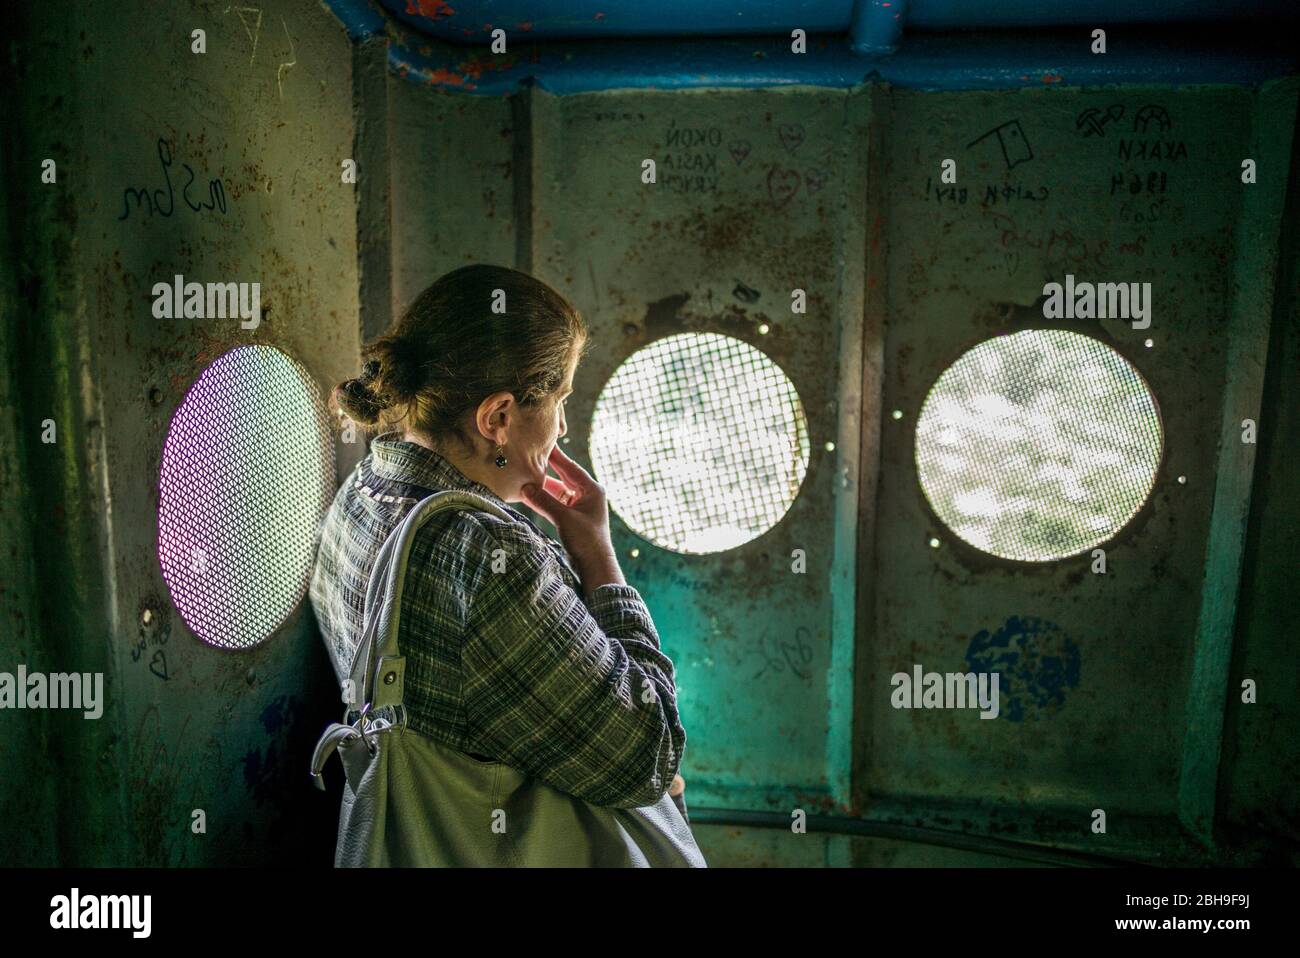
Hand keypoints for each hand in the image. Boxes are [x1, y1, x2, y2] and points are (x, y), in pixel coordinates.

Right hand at [521, 446, 624, 589]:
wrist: (595, 566)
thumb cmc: (586, 541)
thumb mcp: (564, 518)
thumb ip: (544, 501)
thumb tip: (525, 487)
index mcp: (592, 489)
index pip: (570, 467)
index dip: (556, 455)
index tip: (544, 442)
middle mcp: (587, 495)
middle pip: (564, 476)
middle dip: (547, 467)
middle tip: (531, 453)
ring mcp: (580, 506)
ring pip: (558, 491)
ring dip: (542, 486)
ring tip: (525, 474)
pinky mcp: (573, 518)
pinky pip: (556, 503)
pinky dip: (543, 500)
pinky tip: (529, 494)